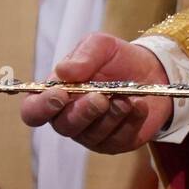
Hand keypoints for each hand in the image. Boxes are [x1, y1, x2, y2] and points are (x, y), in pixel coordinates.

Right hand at [20, 32, 172, 153]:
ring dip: (111, 116)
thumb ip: (83, 55)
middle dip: (82, 112)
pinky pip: (118, 139)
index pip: (33, 111)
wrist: (154, 70)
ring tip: (126, 98)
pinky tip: (139, 105)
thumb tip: (63, 71)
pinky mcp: (115, 142)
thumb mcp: (101, 46)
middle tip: (100, 97)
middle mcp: (69, 117)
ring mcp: (92, 134)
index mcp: (57, 94)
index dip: (41, 107)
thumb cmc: (117, 59)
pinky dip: (130, 121)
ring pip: (92, 135)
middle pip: (64, 126)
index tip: (60, 95)